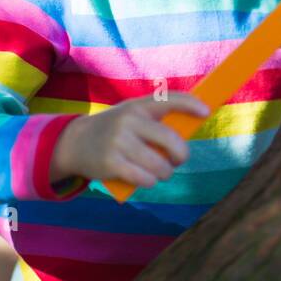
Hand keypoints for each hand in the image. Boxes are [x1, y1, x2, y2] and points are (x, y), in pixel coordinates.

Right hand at [50, 92, 210, 190]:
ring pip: (160, 165)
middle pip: (171, 140)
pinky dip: (150, 181)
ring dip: (165, 173)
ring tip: (160, 172)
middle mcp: (128, 121)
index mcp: (137, 106)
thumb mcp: (130, 116)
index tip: (206, 112)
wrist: (74, 143)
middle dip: (181, 155)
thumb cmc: (114, 130)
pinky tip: (146, 178)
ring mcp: (119, 142)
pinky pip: (146, 179)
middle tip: (178, 160)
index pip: (168, 99)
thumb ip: (155, 120)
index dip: (190, 104)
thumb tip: (190, 129)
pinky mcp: (112, 163)